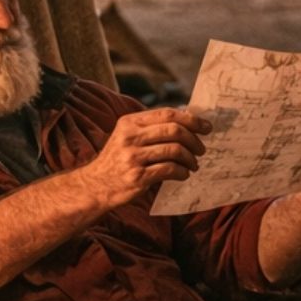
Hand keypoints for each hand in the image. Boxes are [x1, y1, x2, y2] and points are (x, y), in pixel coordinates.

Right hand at [81, 107, 210, 210]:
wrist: (95, 186)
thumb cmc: (117, 160)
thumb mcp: (127, 136)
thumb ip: (151, 127)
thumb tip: (187, 118)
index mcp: (130, 122)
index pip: (167, 114)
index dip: (191, 119)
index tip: (206, 127)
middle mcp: (130, 137)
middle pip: (174, 130)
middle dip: (194, 140)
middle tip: (201, 149)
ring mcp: (133, 157)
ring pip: (174, 150)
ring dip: (190, 159)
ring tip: (193, 165)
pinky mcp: (137, 176)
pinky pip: (169, 170)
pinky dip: (182, 172)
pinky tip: (183, 174)